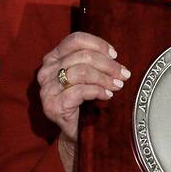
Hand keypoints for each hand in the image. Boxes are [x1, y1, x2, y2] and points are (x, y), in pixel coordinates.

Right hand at [37, 31, 129, 146]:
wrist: (75, 132)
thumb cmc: (83, 101)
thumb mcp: (86, 76)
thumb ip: (93, 62)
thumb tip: (115, 58)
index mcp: (53, 58)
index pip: (75, 39)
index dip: (98, 44)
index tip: (115, 55)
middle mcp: (46, 71)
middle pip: (82, 56)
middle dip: (108, 65)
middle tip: (123, 74)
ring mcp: (48, 89)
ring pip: (81, 72)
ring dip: (104, 78)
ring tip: (117, 85)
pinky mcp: (54, 105)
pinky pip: (80, 91)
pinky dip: (97, 91)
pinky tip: (107, 95)